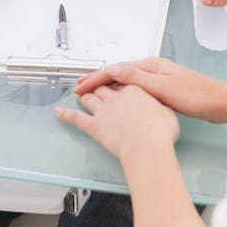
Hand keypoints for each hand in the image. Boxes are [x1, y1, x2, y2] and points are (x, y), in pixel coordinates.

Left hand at [55, 84, 178, 159]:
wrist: (147, 146)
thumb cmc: (160, 132)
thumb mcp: (168, 111)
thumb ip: (162, 105)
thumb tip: (164, 105)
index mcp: (134, 90)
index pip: (122, 81)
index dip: (118, 81)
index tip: (116, 80)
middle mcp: (116, 98)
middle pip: (104, 87)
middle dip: (98, 84)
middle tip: (94, 82)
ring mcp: (103, 111)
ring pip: (90, 98)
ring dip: (84, 94)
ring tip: (79, 92)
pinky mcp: (94, 126)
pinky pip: (76, 118)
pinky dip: (66, 114)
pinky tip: (58, 112)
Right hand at [74, 57, 226, 122]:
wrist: (221, 102)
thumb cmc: (196, 95)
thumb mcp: (162, 88)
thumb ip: (136, 79)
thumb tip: (113, 69)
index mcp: (151, 65)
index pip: (116, 69)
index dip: (95, 78)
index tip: (80, 86)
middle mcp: (153, 68)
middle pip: (118, 72)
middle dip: (98, 79)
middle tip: (80, 87)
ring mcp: (159, 78)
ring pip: (126, 79)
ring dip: (108, 84)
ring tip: (93, 91)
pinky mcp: (164, 88)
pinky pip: (135, 87)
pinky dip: (122, 91)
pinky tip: (120, 98)